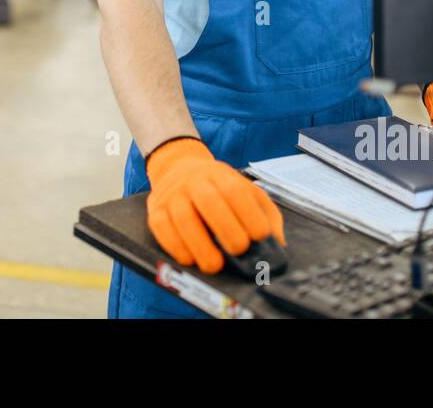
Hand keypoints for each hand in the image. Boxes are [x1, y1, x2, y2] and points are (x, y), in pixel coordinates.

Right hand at [145, 137, 283, 274]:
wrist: (177, 167)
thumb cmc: (218, 188)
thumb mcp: (245, 191)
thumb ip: (264, 214)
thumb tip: (277, 244)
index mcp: (220, 175)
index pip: (234, 190)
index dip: (248, 213)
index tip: (259, 236)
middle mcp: (194, 181)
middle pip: (209, 201)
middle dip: (226, 228)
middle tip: (239, 250)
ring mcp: (172, 194)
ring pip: (183, 217)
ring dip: (200, 244)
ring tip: (214, 265)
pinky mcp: (155, 210)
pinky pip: (161, 227)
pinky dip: (175, 246)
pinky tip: (189, 259)